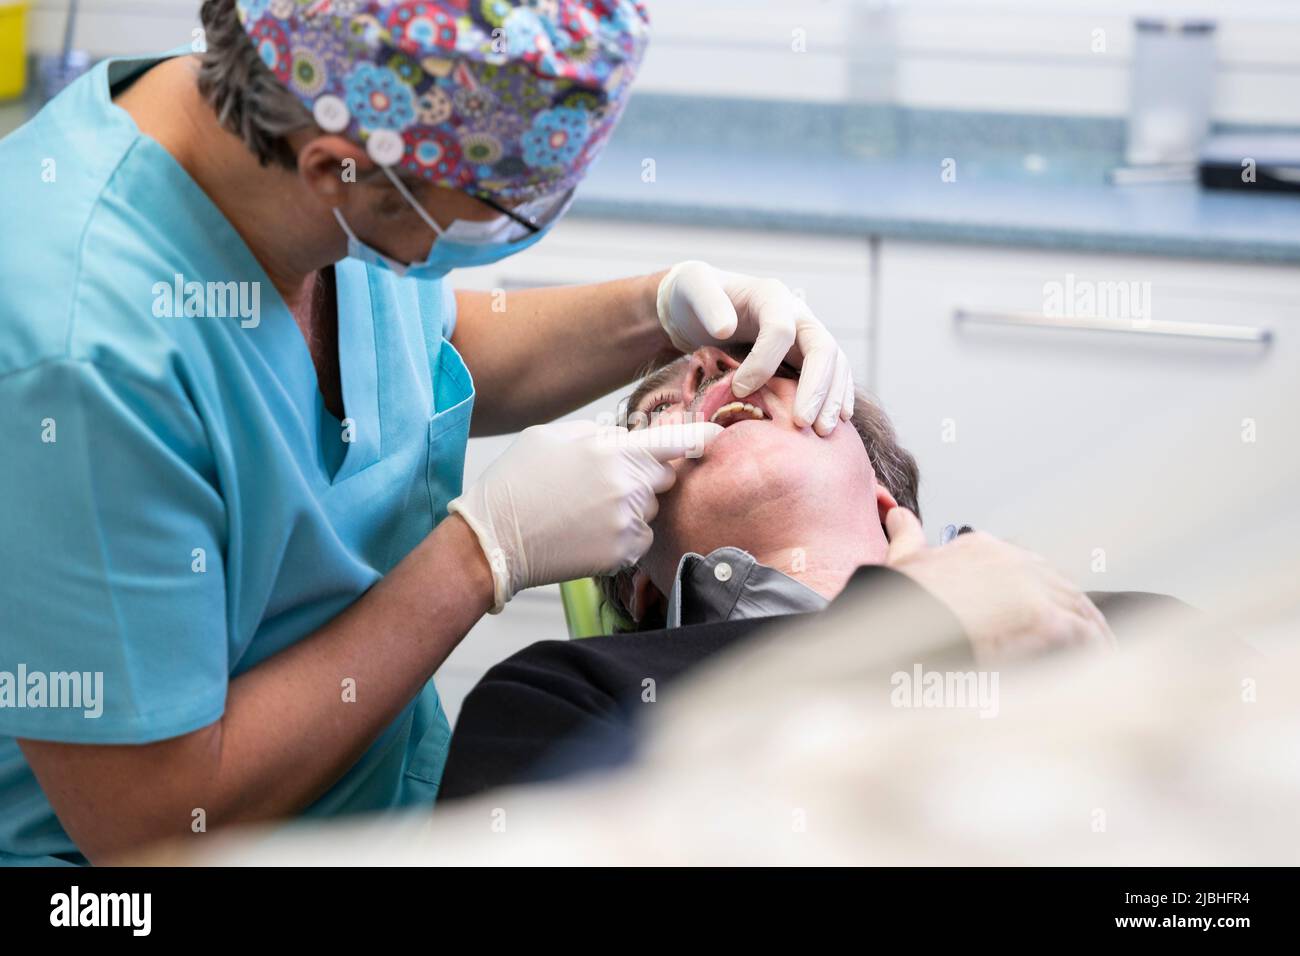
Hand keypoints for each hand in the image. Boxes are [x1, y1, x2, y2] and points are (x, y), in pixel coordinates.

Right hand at [449, 419, 722, 611]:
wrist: (493, 540)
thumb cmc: (514, 483)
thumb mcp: (548, 437)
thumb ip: (594, 434)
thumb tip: (621, 438)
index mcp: (610, 451)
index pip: (671, 443)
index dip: (697, 440)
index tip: (716, 439)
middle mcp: (626, 485)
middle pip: (662, 478)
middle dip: (643, 479)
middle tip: (602, 486)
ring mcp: (627, 522)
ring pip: (649, 510)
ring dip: (631, 509)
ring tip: (585, 513)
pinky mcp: (622, 553)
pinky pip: (640, 539)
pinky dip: (623, 537)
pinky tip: (588, 534)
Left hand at [656, 260, 853, 435]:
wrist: (698, 305)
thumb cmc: (693, 297)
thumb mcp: (691, 287)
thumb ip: (706, 302)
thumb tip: (725, 328)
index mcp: (771, 296)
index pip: (781, 330)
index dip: (764, 362)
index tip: (740, 390)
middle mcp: (797, 315)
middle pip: (822, 348)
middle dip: (817, 388)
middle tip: (803, 423)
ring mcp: (805, 336)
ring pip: (835, 364)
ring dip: (833, 399)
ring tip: (823, 432)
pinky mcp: (805, 356)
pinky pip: (833, 375)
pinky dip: (838, 397)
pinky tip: (837, 421)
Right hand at [883, 508, 1114, 663]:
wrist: (898, 623)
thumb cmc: (900, 600)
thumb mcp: (902, 558)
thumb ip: (906, 533)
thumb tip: (896, 513)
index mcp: (982, 547)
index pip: (1029, 567)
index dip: (1043, 592)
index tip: (1050, 612)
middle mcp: (1012, 560)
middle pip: (1060, 586)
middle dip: (1075, 612)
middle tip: (1087, 638)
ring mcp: (1030, 587)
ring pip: (1077, 608)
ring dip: (1090, 633)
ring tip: (1098, 655)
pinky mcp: (1043, 617)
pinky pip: (1082, 633)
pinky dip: (1093, 648)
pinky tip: (1095, 661)